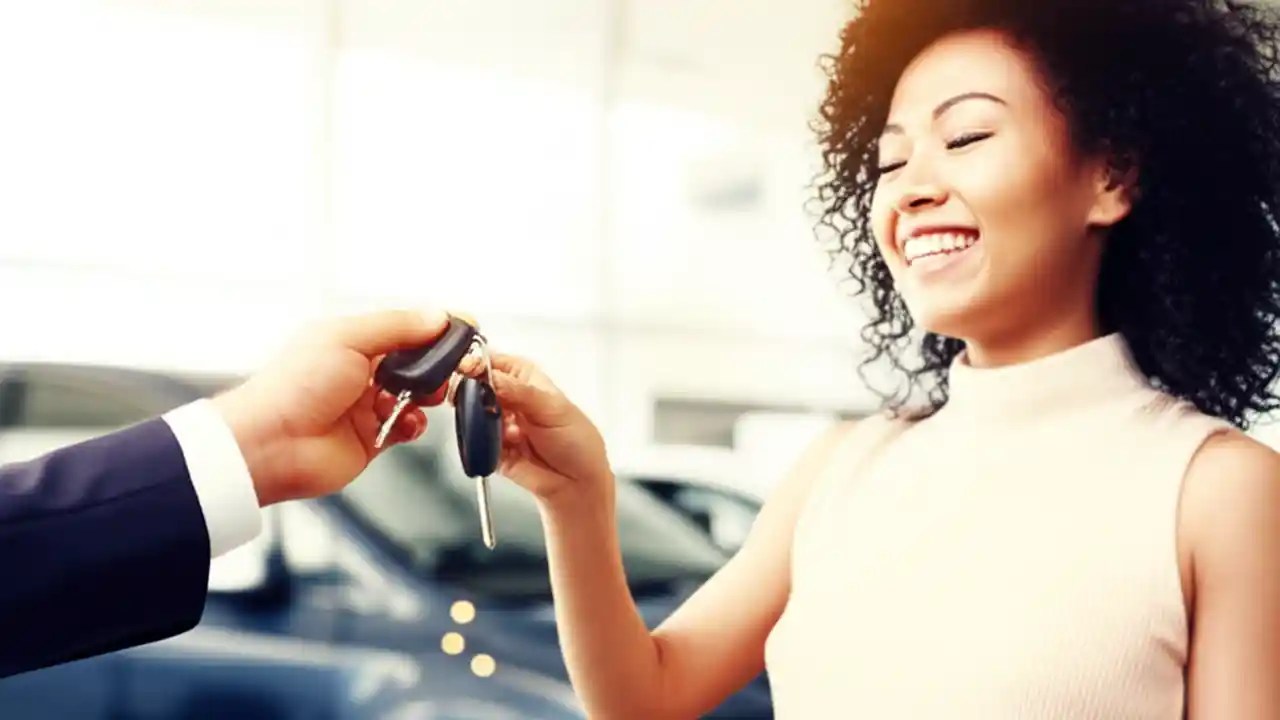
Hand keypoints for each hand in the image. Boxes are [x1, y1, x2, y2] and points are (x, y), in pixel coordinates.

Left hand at [211, 308, 452, 505]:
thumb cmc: (294, 387)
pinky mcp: (372, 437)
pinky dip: (415, 424)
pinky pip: (408, 427)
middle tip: (449, 368)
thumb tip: (436, 316)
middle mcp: (359, 371)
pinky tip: (408, 421)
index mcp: (351, 340)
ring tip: (425, 396)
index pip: (404, 328)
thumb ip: (397, 326)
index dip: (434, 328)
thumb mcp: (348, 338)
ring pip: (416, 394)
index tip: (463, 328)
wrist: (272, 444)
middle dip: (436, 364)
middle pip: (415, 362)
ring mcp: (366, 405)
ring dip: (426, 395)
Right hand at [461, 351, 611, 504]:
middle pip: (474, 385)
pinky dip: (478, 442)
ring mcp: (497, 422)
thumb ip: (520, 392)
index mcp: (524, 378)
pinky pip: (472, 440)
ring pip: (470, 413)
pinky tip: (494, 445)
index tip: (468, 370)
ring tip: (496, 428)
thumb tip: (492, 377)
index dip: (477, 363)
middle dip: (472, 393)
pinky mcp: (489, 446)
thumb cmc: (577, 442)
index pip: (493, 361)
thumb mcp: (553, 408)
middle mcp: (508, 397)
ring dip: (476, 420)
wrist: (577, 485)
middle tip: (478, 402)